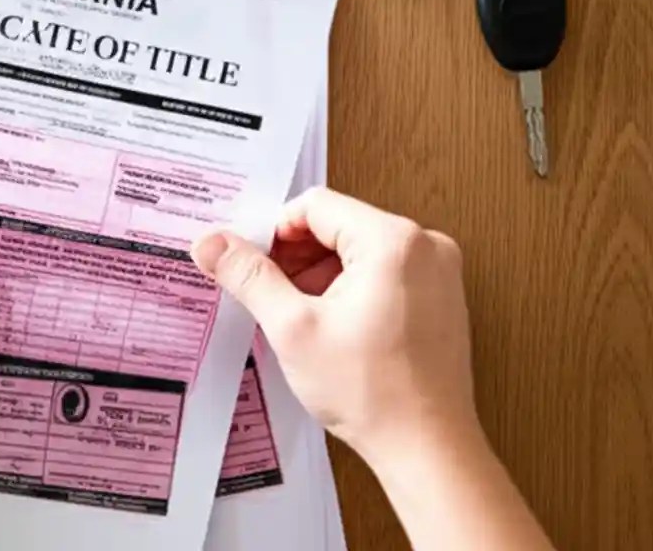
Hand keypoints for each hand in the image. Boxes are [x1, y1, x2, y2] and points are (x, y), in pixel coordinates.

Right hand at [190, 186, 473, 463]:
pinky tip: (329, 325)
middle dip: (297, 256)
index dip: (274, 232)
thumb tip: (212, 243)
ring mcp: (438, 270)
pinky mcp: (440, 295)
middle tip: (269, 293)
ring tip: (298, 317)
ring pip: (359, 249)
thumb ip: (249, 277)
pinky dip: (350, 288)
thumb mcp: (293, 328)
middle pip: (339, 224)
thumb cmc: (373, 393)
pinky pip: (383, 271)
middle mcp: (424, 245)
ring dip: (321, 273)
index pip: (316, 206)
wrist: (427, 447)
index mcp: (393, 241)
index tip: (252, 262)